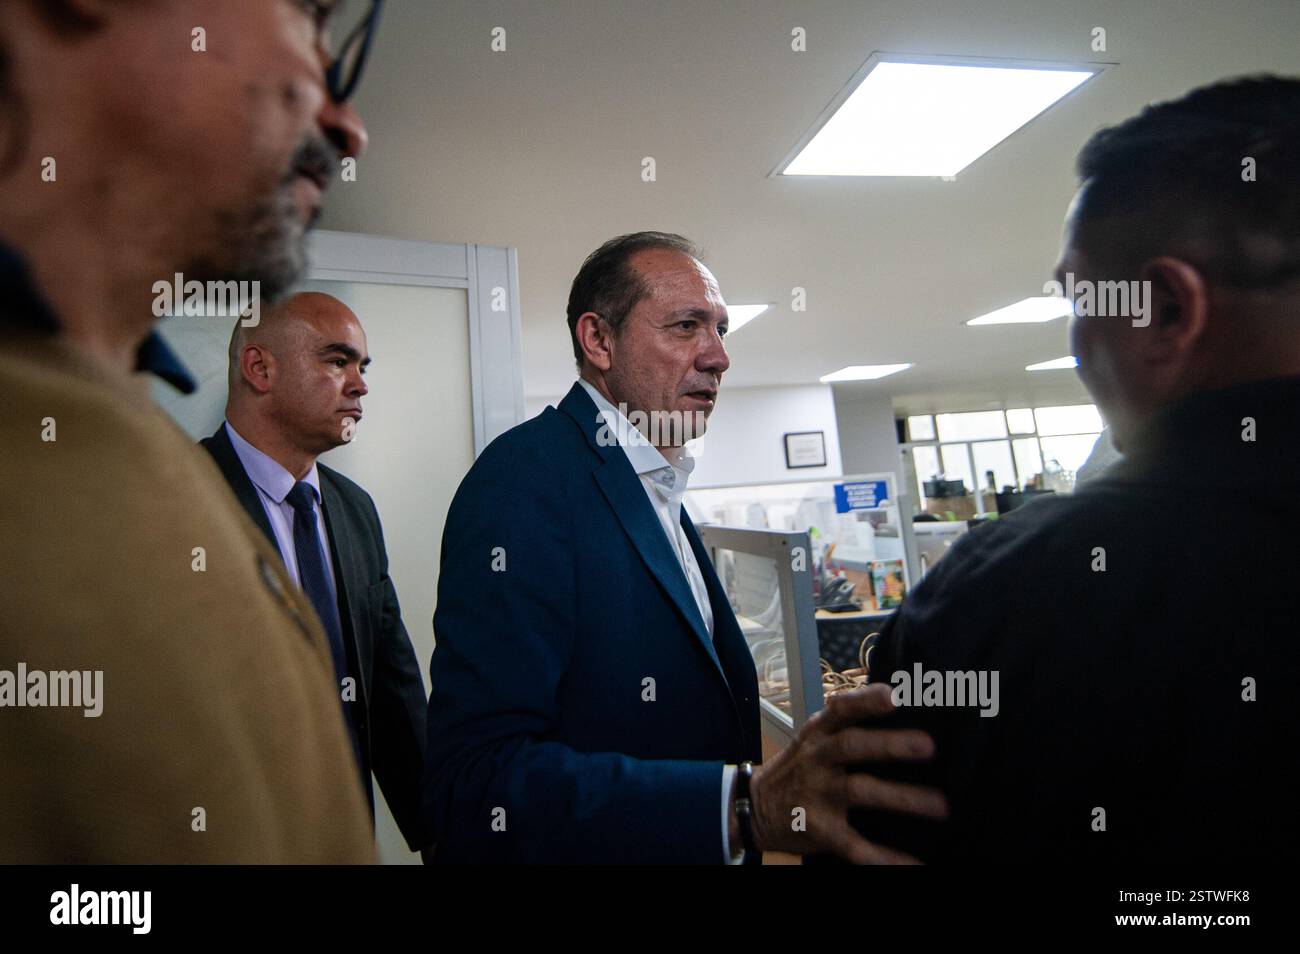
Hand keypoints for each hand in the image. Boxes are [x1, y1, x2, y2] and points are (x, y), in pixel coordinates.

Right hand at [745, 683, 946, 862]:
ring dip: (901, 798)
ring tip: (940, 806)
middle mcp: (817, 759)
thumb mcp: (814, 737)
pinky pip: (854, 844)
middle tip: (928, 745)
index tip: (894, 695)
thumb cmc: (800, 766)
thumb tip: (901, 700)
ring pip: (859, 792)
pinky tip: (911, 863)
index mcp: (818, 733)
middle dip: (888, 744)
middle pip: (850, 746)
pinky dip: (882, 856)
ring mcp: (817, 795)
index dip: (866, 701)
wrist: (756, 808)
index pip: (841, 709)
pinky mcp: (820, 830)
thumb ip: (848, 721)